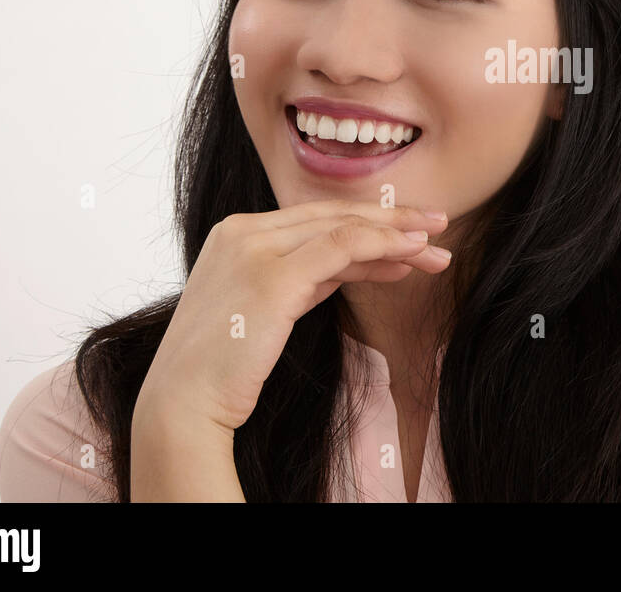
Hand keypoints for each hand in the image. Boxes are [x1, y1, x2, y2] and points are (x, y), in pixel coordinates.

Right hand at [133, 199, 449, 434]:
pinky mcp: (272, 274)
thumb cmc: (223, 367)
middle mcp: (242, 231)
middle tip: (438, 224)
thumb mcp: (268, 308)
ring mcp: (255, 248)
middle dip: (391, 219)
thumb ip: (303, 279)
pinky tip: (413, 252)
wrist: (182, 405)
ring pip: (343, 227)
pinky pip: (342, 247)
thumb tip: (350, 265)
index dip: (368, 223)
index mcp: (236, 234)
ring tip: (436, 245)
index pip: (316, 219)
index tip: (409, 233)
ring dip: (397, 233)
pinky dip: (383, 244)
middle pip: (333, 215)